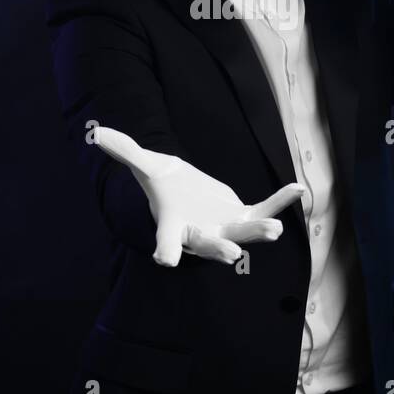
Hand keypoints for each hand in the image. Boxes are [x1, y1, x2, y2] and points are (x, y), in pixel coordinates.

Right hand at [93, 125, 304, 267]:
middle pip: (209, 244)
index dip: (167, 250)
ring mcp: (224, 227)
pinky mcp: (242, 216)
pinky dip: (279, 202)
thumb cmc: (164, 184)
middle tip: (232, 255)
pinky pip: (263, 210)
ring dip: (258, 232)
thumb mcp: (147, 166)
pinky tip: (297, 190)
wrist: (185, 191)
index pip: (167, 241)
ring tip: (275, 230)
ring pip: (242, 233)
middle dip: (220, 249)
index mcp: (173, 224)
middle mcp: (200, 232)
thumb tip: (96, 133)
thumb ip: (126, 152)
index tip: (164, 260)